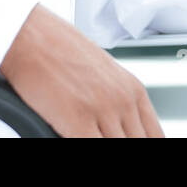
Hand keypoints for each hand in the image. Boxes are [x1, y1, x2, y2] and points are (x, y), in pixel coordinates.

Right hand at [0, 3, 163, 137]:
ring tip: (92, 137)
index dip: (145, 144)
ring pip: (117, 145)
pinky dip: (87, 150)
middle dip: (126, 145)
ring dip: (107, 145)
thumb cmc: (60, 49)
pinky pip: (92, 147)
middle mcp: (124, 100)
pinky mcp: (78, 120)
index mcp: (133, 89)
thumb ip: (117, 100)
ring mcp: (103, 110)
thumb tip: (119, 126)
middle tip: (107, 137)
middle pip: (138, 142)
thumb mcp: (102, 73)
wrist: (31, 36)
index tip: (135, 142)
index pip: (155, 135)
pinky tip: (75, 139)